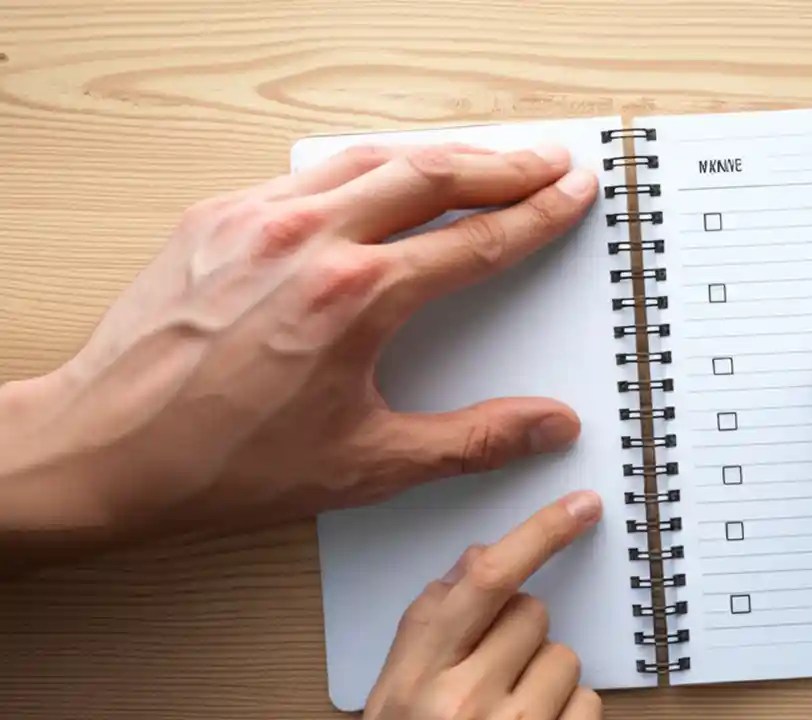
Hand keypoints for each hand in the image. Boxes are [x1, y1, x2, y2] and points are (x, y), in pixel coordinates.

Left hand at [0, 143, 598, 564]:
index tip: (571, 195)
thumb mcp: (366, 466)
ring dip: (440, 153)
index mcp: (356, 298)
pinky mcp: (218, 217)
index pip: (476, 240)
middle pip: (434, 175)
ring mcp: (258, 220)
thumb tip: (548, 424)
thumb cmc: (221, 463)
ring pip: (373, 158)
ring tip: (484, 156)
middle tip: (548, 160)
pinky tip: (382, 173)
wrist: (105, 451)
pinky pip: (312, 172)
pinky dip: (365, 165)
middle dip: (505, 165)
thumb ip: (473, 441)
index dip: (538, 215)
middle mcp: (310, 241)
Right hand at [364, 491, 603, 719]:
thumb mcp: (391, 692)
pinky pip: (588, 702)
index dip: (539, 534)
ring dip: (545, 675)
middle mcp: (467, 704)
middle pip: (533, 614)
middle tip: (492, 669)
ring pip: (565, 657)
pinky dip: (569, 712)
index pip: (487, 582)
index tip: (579, 509)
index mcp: (420, 676)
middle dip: (519, 631)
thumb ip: (429, 621)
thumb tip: (478, 557)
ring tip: (509, 710)